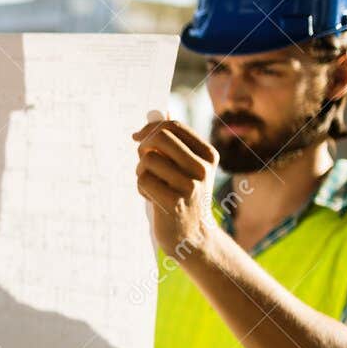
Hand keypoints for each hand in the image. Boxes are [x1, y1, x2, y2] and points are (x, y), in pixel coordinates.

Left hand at [133, 118, 217, 260]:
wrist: (192, 235)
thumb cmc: (182, 195)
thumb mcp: (183, 166)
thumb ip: (171, 141)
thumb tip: (155, 112)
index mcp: (208, 154)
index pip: (172, 126)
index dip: (149, 128)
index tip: (138, 138)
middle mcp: (202, 168)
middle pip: (159, 137)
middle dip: (143, 146)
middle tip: (143, 162)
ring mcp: (190, 186)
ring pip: (147, 159)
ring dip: (141, 171)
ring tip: (151, 184)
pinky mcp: (174, 203)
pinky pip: (142, 180)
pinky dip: (141, 188)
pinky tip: (152, 198)